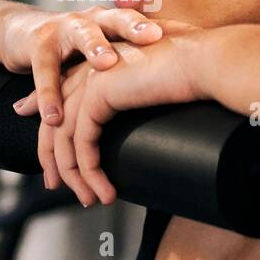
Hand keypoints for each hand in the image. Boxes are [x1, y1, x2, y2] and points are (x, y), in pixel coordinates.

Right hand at [0, 6, 162, 127]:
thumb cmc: (73, 49)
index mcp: (111, 22)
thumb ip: (132, 61)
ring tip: (107, 64)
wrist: (21, 32)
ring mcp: (63, 28)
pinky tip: (56, 115)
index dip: (159, 26)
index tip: (179, 34)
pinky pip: (45, 69)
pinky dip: (50, 93)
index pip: (140, 21)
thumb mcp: (102, 50)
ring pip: (81, 35)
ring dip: (95, 47)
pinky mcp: (37, 44)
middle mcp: (90, 19)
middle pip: (115, 20)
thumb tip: (175, 86)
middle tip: (153, 36)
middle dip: (133, 26)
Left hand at [14, 20, 208, 205]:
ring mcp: (91, 79)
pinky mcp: (99, 94)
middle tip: (55, 185)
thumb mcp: (163, 80)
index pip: (63, 97)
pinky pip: (82, 143)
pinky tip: (104, 192)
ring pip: (64, 136)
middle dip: (51, 157)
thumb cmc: (199, 68)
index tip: (51, 157)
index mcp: (101, 59)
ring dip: (74, 174)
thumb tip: (150, 106)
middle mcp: (89, 66)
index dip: (52, 128)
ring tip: (89, 199)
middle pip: (53, 119)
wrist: (209, 59)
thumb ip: (146, 87)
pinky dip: (90, 172)